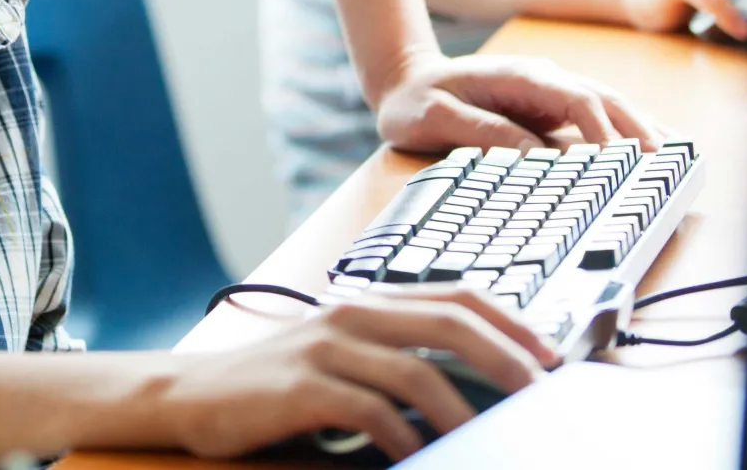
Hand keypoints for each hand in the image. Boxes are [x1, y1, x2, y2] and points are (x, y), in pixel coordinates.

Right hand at [164, 288, 552, 461]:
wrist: (193, 394)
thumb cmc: (275, 385)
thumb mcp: (339, 360)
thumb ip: (394, 361)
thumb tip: (474, 390)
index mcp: (367, 303)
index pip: (455, 294)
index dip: (510, 320)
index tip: (553, 356)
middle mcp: (352, 313)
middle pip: (448, 323)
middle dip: (507, 360)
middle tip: (543, 397)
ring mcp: (326, 348)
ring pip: (417, 374)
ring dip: (464, 415)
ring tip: (492, 445)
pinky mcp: (303, 388)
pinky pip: (371, 414)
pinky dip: (405, 441)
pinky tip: (417, 459)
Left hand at [373, 53, 663, 153]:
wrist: (404, 83)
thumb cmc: (415, 101)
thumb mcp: (435, 117)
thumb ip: (483, 131)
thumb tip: (537, 155)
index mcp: (520, 77)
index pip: (577, 99)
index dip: (603, 131)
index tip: (622, 163)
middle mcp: (542, 81)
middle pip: (604, 99)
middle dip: (638, 129)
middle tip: (667, 165)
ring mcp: (548, 95)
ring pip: (607, 109)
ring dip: (640, 131)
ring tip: (674, 161)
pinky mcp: (548, 112)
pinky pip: (594, 122)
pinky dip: (623, 136)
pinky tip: (646, 154)